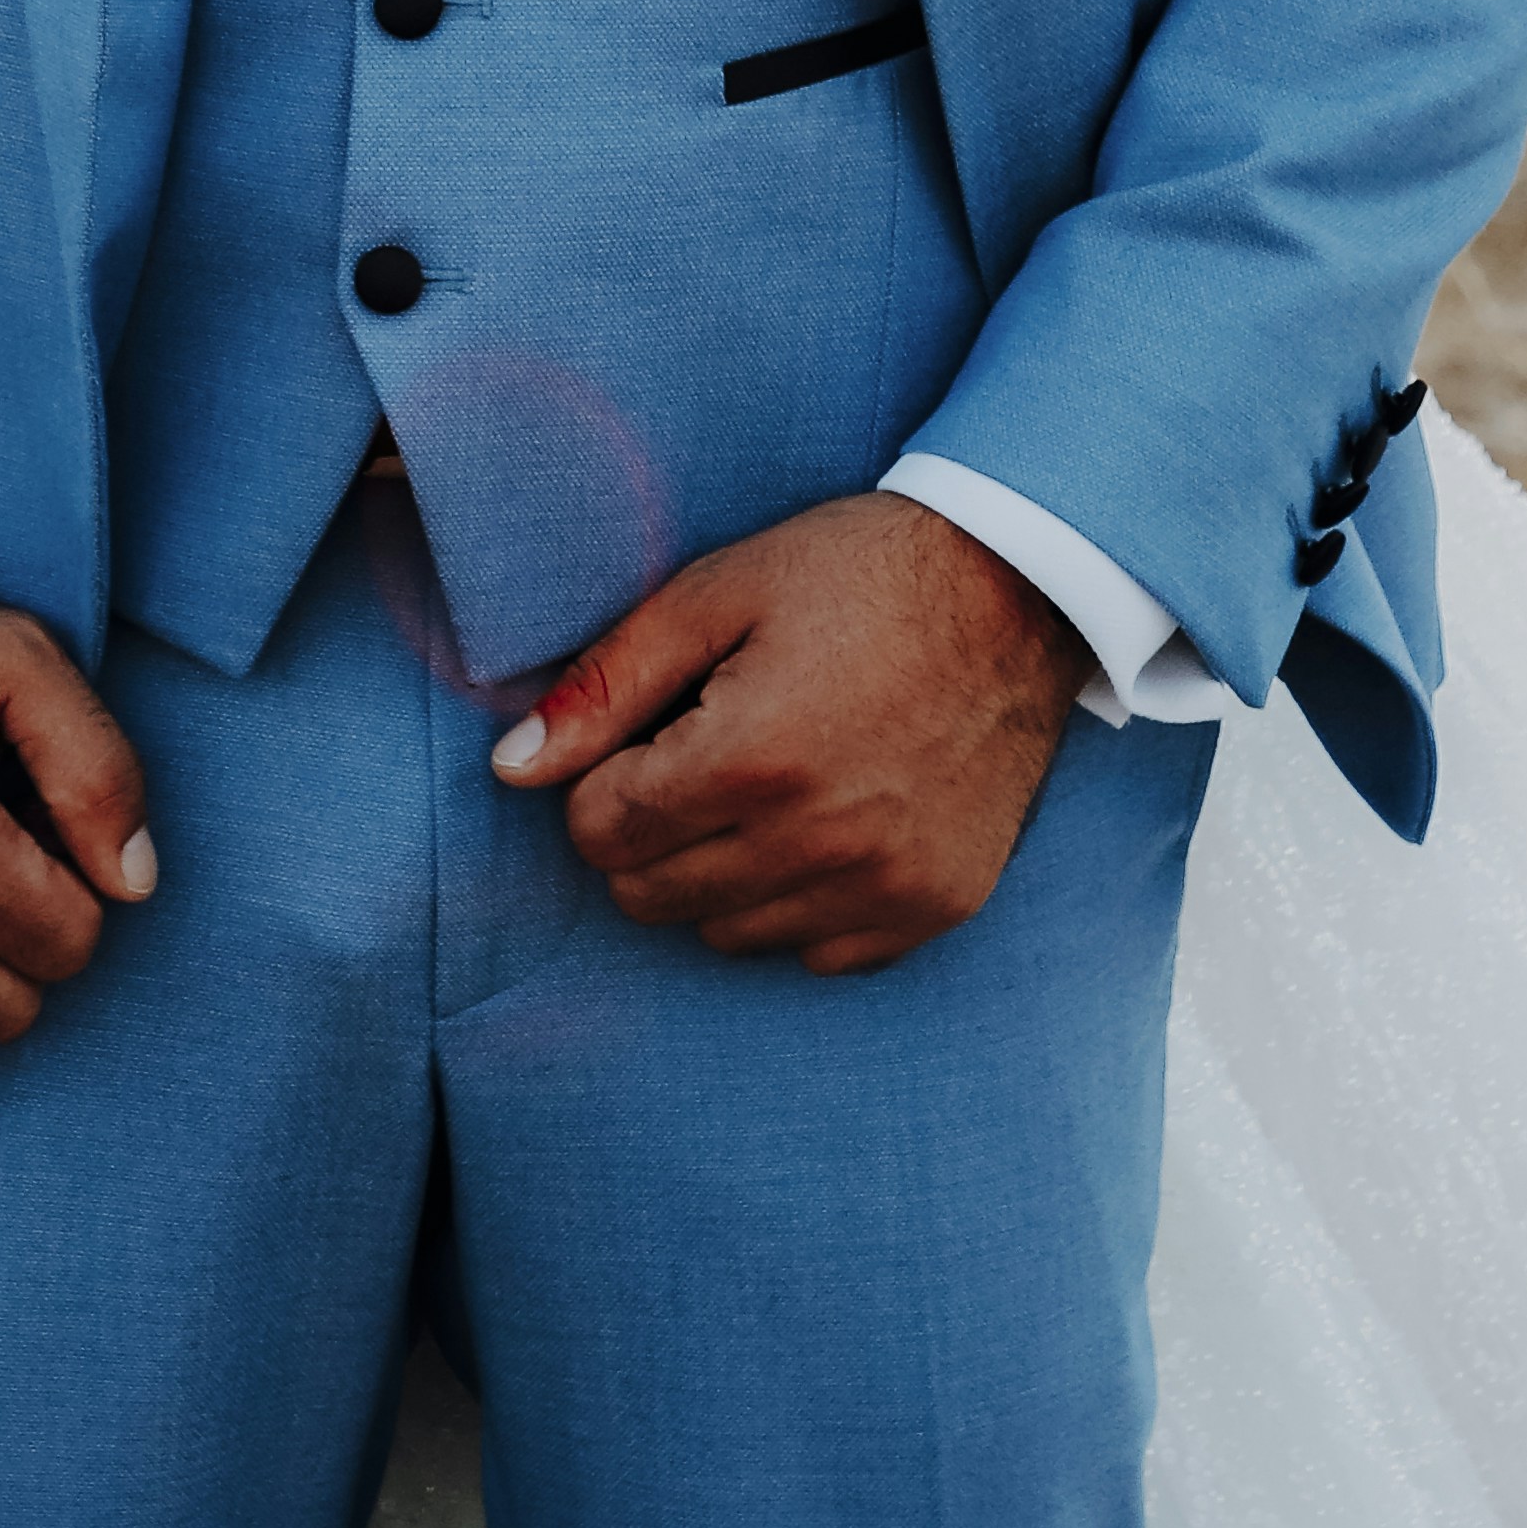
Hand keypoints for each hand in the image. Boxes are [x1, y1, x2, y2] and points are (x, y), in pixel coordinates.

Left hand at [488, 494, 1085, 973]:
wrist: (1016, 587)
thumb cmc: (852, 574)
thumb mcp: (714, 594)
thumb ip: (605, 685)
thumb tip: (510, 768)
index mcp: (752, 755)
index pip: (602, 832)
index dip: (602, 782)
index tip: (645, 738)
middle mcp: (820, 838)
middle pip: (652, 895)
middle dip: (647, 832)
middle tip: (696, 757)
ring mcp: (886, 883)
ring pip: (729, 934)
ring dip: (718, 872)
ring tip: (762, 785)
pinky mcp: (936, 906)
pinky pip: (819, 953)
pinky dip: (799, 901)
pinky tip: (822, 822)